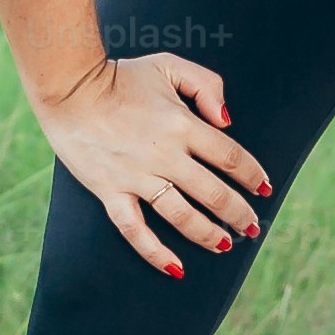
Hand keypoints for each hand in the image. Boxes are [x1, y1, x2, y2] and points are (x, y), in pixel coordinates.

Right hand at [34, 53, 270, 279]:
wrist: (70, 88)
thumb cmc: (121, 76)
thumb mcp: (169, 65)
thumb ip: (206, 85)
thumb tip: (226, 121)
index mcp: (183, 125)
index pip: (231, 157)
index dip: (253, 176)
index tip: (264, 189)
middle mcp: (164, 155)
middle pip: (213, 193)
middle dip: (238, 213)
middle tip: (250, 227)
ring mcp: (136, 177)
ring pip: (182, 216)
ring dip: (208, 234)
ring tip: (224, 245)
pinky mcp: (110, 191)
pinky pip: (135, 230)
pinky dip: (156, 253)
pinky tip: (176, 269)